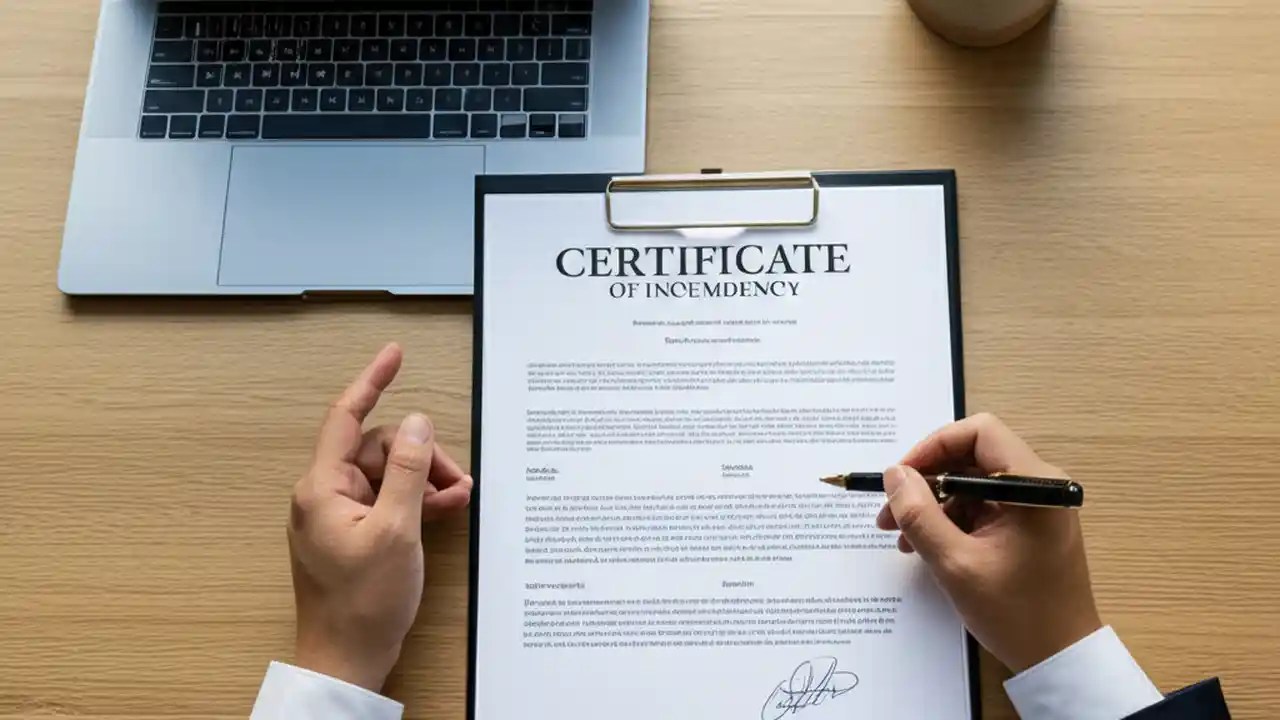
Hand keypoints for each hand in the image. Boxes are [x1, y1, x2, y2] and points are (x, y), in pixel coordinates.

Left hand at [287, 343, 473, 690]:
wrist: (347, 658)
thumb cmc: (362, 604)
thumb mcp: (397, 529)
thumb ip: (407, 471)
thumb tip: (415, 423)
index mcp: (322, 487)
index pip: (346, 417)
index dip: (372, 381)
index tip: (394, 355)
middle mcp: (325, 495)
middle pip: (379, 448)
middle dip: (420, 456)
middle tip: (455, 479)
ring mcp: (340, 515)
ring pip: (389, 474)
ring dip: (424, 480)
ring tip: (457, 498)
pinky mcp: (355, 533)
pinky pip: (389, 500)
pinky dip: (417, 501)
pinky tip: (445, 508)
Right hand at [876, 413, 1100, 671]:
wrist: (1062, 659)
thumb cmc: (1017, 614)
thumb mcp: (956, 564)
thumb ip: (920, 514)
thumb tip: (894, 474)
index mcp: (1034, 486)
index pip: (978, 433)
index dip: (933, 447)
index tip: (900, 478)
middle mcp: (1040, 486)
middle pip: (972, 458)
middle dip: (926, 481)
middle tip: (889, 513)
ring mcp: (1036, 507)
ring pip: (973, 484)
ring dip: (934, 505)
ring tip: (903, 538)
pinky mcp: (1029, 527)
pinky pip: (983, 507)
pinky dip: (952, 521)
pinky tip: (927, 546)